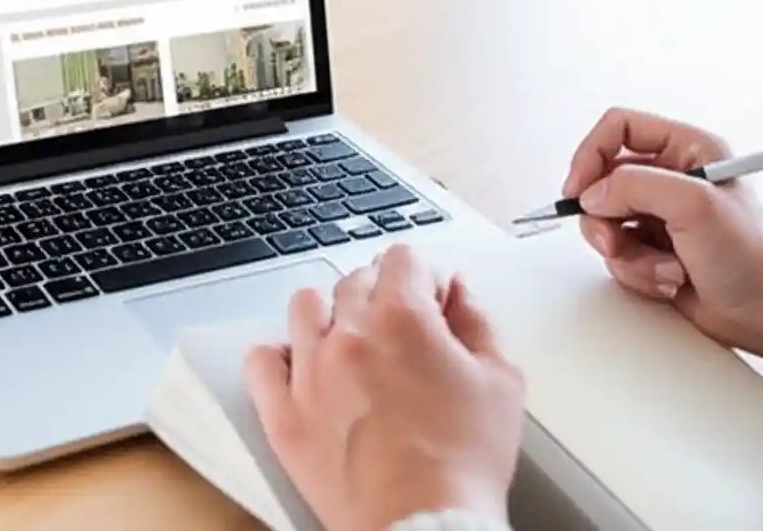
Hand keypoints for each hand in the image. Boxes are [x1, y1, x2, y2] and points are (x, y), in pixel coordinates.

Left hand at [244, 246, 524, 530]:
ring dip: (330, 314)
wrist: (423, 526)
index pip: (404, 258)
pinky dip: (277, 357)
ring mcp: (309, 374)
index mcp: (402, 320)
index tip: (433, 299)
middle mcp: (348, 337)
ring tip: (352, 341)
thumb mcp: (501, 380)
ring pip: (304, 308)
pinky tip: (301, 367)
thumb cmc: (463, 464)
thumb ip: (478, 321)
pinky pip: (261, 362)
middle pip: (355, 280)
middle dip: (383, 294)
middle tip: (403, 327)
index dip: (426, 277)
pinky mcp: (283, 414)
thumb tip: (458, 292)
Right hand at [564, 108, 762, 365]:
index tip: (579, 189)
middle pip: (601, 181)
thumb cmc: (752, 257)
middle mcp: (670, 178)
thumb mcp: (695, 206)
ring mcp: (657, 214)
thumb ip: (636, 186)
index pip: (619, 129)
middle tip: (618, 240)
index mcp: (687, 149)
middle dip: (605, 218)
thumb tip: (592, 193)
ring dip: (626, 252)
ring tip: (663, 265)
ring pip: (603, 222)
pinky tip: (668, 277)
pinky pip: (615, 253)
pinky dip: (635, 271)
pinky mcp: (649, 246)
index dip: (591, 155)